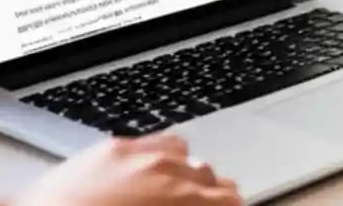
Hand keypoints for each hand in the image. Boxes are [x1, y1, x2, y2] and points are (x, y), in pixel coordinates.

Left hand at [13, 135, 241, 205]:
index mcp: (181, 200)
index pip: (229, 198)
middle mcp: (165, 171)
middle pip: (212, 175)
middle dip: (211, 194)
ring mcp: (139, 154)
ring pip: (185, 152)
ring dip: (185, 172)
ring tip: (174, 191)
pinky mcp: (113, 146)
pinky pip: (153, 142)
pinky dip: (158, 156)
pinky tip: (147, 172)